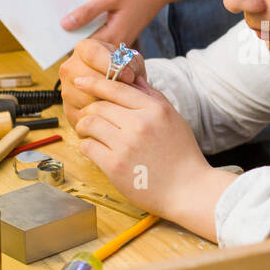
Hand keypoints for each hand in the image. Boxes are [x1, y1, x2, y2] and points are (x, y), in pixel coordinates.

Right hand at [58, 39, 147, 120]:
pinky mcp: (70, 111)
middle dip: (112, 87)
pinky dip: (103, 117)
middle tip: (128, 93)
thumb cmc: (124, 72)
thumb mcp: (132, 62)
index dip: (113, 65)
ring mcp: (67, 90)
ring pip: (88, 99)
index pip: (93, 54)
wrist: (115, 87)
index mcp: (83, 49)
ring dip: (108, 103)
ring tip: (123, 102)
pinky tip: (114, 113)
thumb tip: (128, 74)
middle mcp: (70, 68)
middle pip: (89, 78)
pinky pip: (86, 116)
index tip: (129, 76)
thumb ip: (132, 64)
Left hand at [61, 0, 174, 44]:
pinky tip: (88, 16)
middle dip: (75, 38)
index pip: (84, 48)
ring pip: (97, 41)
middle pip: (90, 47)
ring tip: (70, 20)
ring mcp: (123, 39)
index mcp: (114, 36)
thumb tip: (65, 25)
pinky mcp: (124, 32)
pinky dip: (94, 27)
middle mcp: (119, 43)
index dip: (68, 43)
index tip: (54, 37)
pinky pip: (104, 34)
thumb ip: (87, 12)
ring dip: (84, 32)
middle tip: (58, 27)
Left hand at [70, 75, 235, 238]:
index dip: (94, 83)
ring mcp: (126, 145)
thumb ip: (153, 97)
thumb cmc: (182, 156)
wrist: (188, 190)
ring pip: (89, 124)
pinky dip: (86, 145)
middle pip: (99, 105)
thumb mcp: (174, 119)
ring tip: (86, 132)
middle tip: (87, 117)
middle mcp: (140, 124)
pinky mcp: (115, 166)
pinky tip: (93, 148)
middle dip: (88, 110)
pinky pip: (88, 147)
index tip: (81, 81)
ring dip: (83, 127)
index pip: (116, 89)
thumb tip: (133, 78)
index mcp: (155, 110)